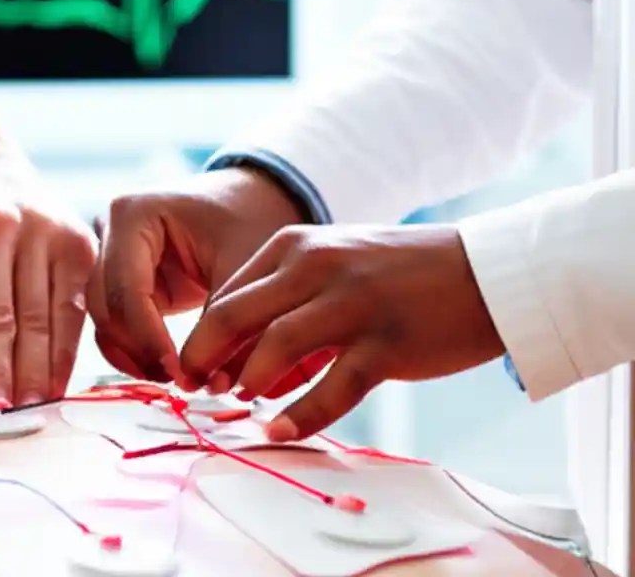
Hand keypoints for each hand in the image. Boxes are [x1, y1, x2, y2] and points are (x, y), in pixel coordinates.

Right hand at [88, 168, 306, 384]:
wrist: (249, 204)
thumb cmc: (248, 222)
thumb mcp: (244, 266)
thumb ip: (223, 322)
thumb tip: (209, 382)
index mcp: (133, 213)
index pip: (127, 287)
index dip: (148, 336)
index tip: (180, 373)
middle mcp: (109, 230)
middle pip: (106, 305)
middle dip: (139, 349)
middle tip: (180, 381)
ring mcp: (109, 255)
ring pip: (104, 318)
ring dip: (133, 354)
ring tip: (175, 378)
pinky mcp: (120, 280)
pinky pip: (113, 323)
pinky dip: (133, 350)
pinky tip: (162, 369)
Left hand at [180, 224, 505, 441]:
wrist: (487, 272)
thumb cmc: (401, 277)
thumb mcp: (333, 271)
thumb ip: (286, 308)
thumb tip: (243, 370)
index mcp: (295, 247)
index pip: (226, 294)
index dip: (201, 337)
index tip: (193, 370)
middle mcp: (317, 267)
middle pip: (233, 317)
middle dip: (204, 360)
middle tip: (198, 392)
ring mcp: (352, 304)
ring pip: (274, 348)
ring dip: (249, 382)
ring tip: (244, 405)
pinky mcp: (387, 343)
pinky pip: (331, 388)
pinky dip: (300, 415)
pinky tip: (279, 431)